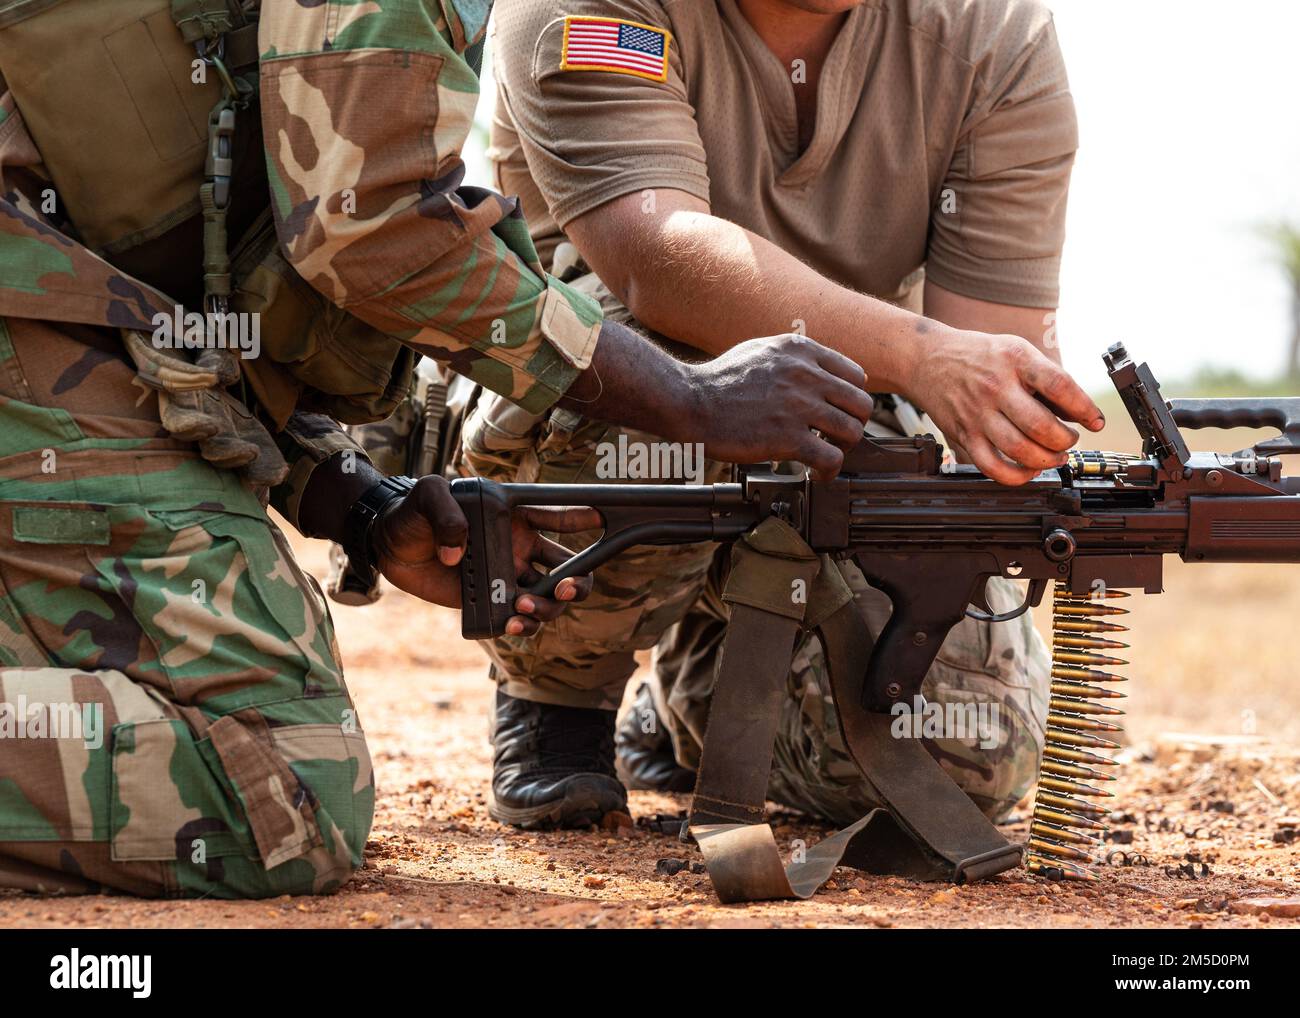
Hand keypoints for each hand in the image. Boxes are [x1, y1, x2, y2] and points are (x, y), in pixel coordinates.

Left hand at [372, 476, 598, 635]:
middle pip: (567, 569)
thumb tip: (459, 552)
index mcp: (515, 516)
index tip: (604, 520)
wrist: (387, 545)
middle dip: (576, 583)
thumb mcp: (427, 495)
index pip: (559, 516)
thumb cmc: (412, 512)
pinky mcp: (489, 603)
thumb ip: (445, 512)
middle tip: (562, 589)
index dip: (584, 518)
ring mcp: (506, 577)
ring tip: (522, 610)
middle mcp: (518, 548)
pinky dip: (522, 628)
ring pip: (547, 601)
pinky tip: (509, 625)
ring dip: (547, 610)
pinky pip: (518, 621)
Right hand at [685, 334, 874, 478]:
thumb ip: (794, 358)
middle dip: (853, 425)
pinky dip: (830, 471)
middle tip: (836, 438)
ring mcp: (798, 406)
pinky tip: (817, 474)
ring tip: (825, 455)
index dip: (851, 400)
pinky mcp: (788, 438)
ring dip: (843, 449)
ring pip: (852, 432)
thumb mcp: (761, 350)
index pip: (856, 376)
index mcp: (801, 352)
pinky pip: (831, 458)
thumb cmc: (719, 381)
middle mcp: (805, 375)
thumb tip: (818, 372)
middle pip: (861, 405)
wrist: (689, 401)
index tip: (839, 414)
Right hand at [914, 331, 1104, 485]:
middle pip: (1040, 425)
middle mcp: (995, 387)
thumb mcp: (1016, 350)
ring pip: (1019, 450)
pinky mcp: (964, 434)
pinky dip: (1016, 476)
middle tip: (1070, 439)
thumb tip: (1078, 413)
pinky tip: (1029, 469)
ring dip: (1047, 459)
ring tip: (1055, 455)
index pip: (1058, 386)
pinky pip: (992, 467)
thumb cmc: (978, 355)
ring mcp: (977, 414)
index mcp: (1014, 360)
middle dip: (1066, 440)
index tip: (1095, 421)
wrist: (927, 358)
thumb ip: (1046, 378)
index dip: (1084, 408)